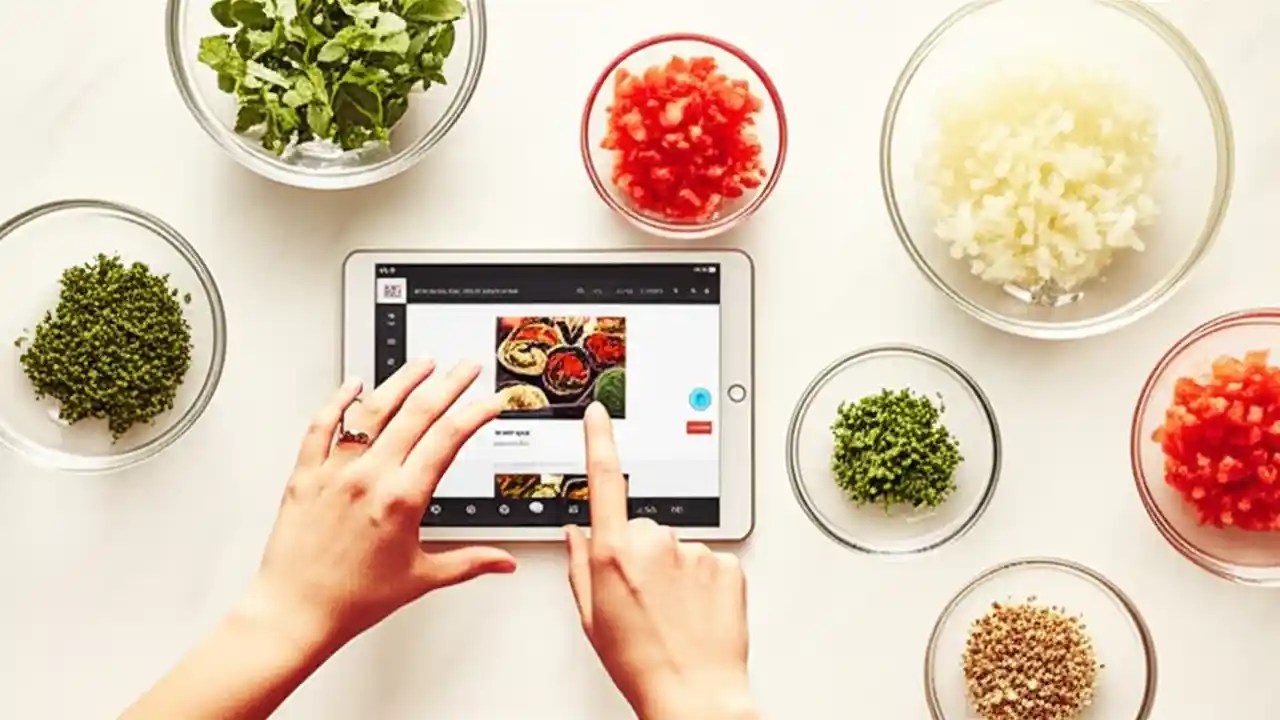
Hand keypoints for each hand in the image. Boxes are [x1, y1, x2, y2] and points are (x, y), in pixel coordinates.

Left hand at [244, 359, 516, 653]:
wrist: (296, 611)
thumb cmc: (352, 599)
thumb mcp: (421, 578)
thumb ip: (469, 562)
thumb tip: (503, 561)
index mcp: (402, 499)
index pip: (449, 439)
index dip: (475, 413)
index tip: (490, 402)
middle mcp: (369, 477)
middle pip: (417, 413)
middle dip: (448, 383)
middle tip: (465, 368)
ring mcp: (335, 471)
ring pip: (372, 410)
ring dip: (401, 381)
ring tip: (423, 364)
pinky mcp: (305, 474)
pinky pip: (321, 426)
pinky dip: (338, 401)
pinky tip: (352, 385)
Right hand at [565, 404, 756, 719]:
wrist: (695, 695)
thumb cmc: (640, 663)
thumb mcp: (591, 618)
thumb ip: (580, 567)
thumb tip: (576, 535)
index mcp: (615, 553)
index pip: (605, 479)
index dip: (599, 440)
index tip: (598, 414)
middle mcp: (655, 543)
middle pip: (643, 528)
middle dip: (641, 554)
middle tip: (643, 599)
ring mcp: (694, 551)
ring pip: (677, 547)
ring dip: (674, 571)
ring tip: (673, 613)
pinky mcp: (727, 563)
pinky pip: (708, 561)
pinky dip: (702, 582)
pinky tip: (696, 612)